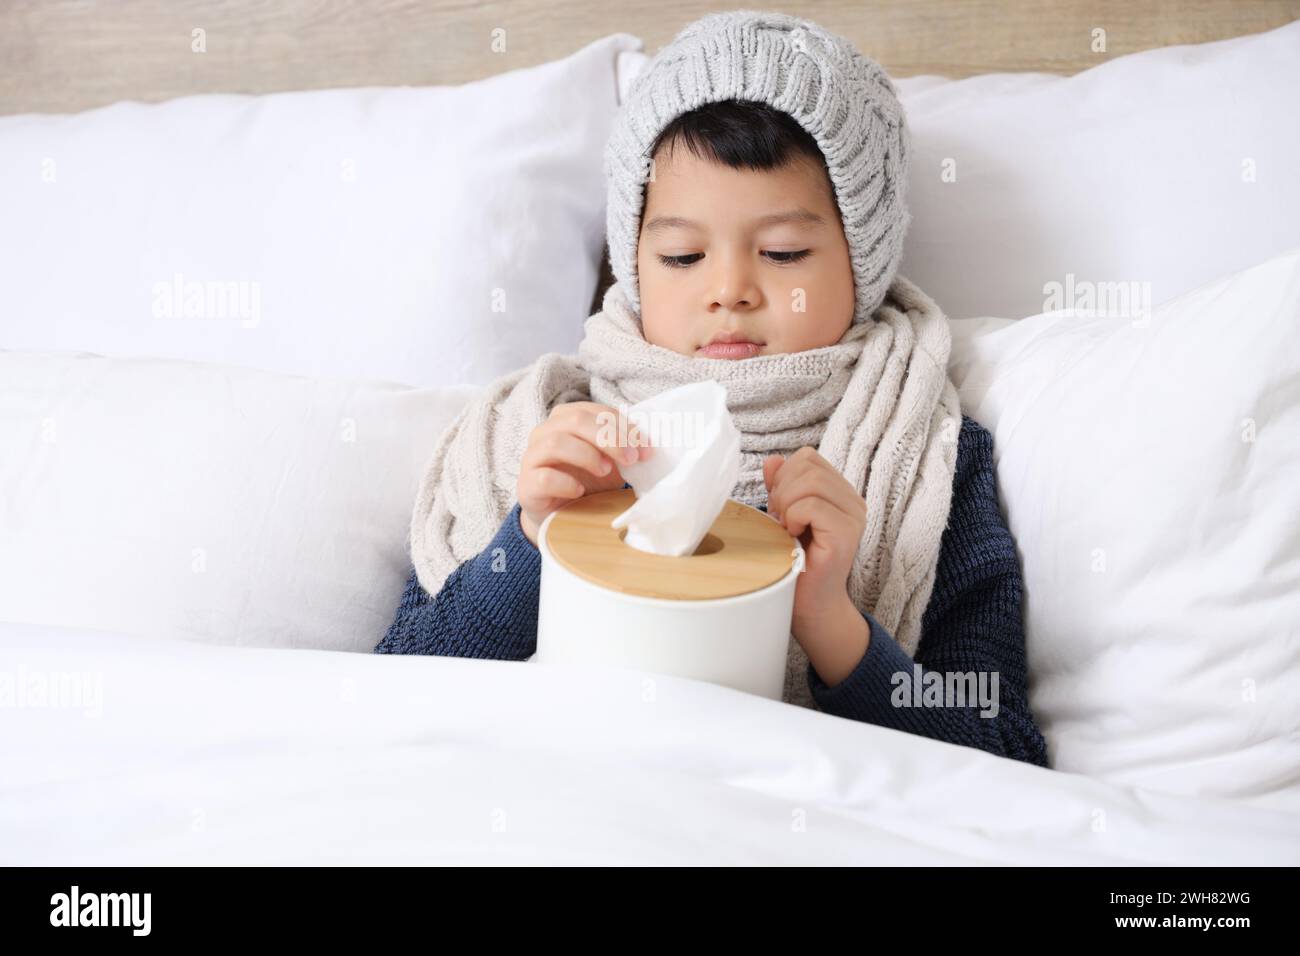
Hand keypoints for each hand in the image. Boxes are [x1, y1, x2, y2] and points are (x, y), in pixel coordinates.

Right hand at [517, 402, 652, 545]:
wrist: (560, 514)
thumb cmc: (587, 481)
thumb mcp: (611, 462)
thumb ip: (625, 450)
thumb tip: (648, 448)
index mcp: (568, 418)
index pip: (597, 411)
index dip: (624, 427)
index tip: (645, 450)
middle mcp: (546, 431)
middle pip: (576, 420)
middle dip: (609, 438)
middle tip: (630, 459)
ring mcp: (533, 456)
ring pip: (556, 442)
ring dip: (587, 455)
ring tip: (605, 471)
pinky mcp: (527, 484)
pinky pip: (544, 476)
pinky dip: (566, 482)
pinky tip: (580, 491)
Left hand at [762, 447, 866, 638]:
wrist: (808, 605)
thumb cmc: (795, 563)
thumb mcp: (783, 516)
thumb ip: (780, 487)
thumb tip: (773, 460)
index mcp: (840, 493)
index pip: (808, 457)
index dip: (784, 476)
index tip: (778, 507)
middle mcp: (853, 501)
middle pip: (808, 465)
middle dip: (782, 490)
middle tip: (780, 520)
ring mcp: (854, 517)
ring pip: (811, 482)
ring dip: (787, 504)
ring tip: (787, 528)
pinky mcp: (846, 534)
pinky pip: (813, 506)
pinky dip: (794, 518)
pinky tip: (793, 537)